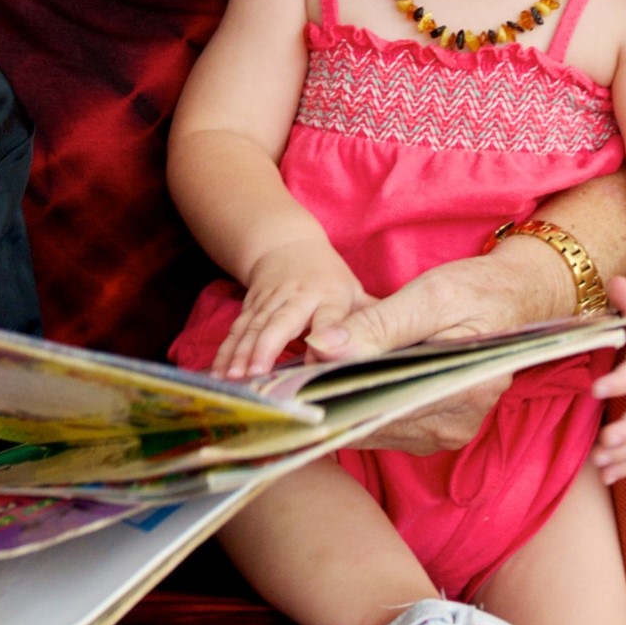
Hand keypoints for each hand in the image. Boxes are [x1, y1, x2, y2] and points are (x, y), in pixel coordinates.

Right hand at [210, 244, 367, 380]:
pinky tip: (218, 374)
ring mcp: (269, 301)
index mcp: (329, 295)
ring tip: (234, 380)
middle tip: (257, 373)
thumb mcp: (355, 291)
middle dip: (267, 347)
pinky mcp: (249, 307)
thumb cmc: (328, 278)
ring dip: (240, 354)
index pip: (330, 317)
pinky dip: (225, 352)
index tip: (318, 359)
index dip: (325, 337)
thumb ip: (373, 318)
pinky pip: (236, 331)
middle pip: (281, 322)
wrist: (285, 245)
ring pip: (253, 328)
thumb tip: (407, 345)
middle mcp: (297, 297)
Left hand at [311, 236, 573, 453]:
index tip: (300, 368)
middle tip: (299, 366)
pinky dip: (360, 404)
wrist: (513, 298)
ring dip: (343, 402)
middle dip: (334, 395)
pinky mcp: (433, 432)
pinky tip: (341, 382)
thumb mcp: (430, 295)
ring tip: (317, 371)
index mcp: (465, 393)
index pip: (383, 404)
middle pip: (375, 421)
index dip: (336, 387)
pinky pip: (383, 426)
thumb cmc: (478, 291)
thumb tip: (323, 348)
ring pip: (373, 428)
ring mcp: (445, 434)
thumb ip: (377, 325)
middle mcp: (456, 426)